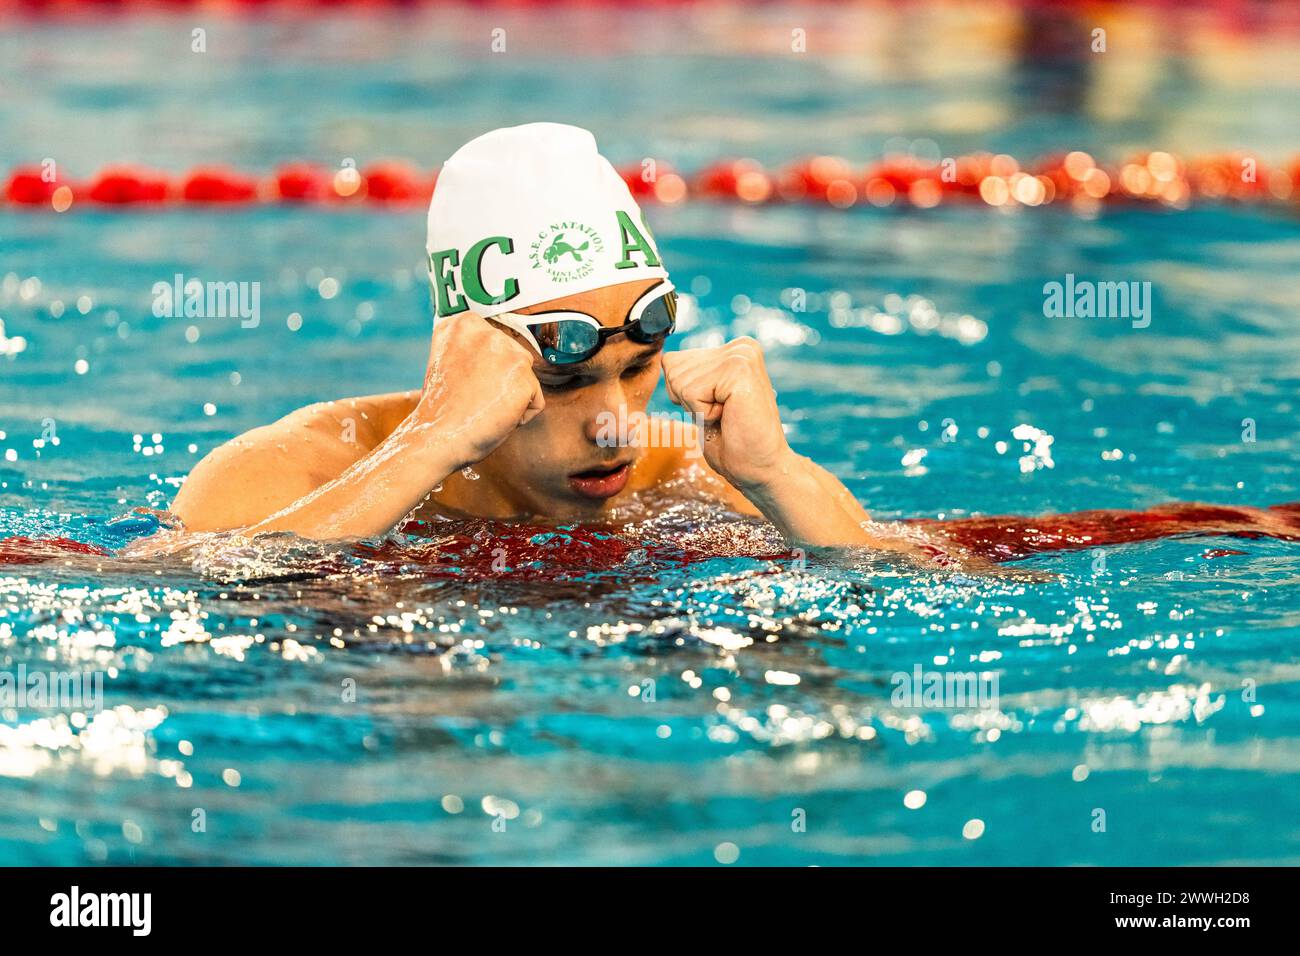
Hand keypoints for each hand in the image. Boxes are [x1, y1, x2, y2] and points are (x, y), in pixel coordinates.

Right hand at [413, 312, 544, 466]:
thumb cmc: (440, 408)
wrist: (436, 437)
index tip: (461, 385)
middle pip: (514, 361)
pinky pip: (535, 403)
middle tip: (472, 400)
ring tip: (482, 408)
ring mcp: (509, 353)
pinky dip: (519, 419)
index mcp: (465, 323)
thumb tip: (497, 355)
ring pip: (526, 381)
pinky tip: (494, 419)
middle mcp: (489, 331)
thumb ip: (472, 349)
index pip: (495, 348)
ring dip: (510, 399)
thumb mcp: (447, 361)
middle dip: (500, 385)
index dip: (481, 374)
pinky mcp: (523, 379)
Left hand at [661, 336, 792, 489]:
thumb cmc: (733, 443)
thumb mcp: (702, 402)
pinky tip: (731, 417)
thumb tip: (666, 359)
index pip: (672, 362)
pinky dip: (703, 414)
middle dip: (689, 401)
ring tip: (728, 417)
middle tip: (723, 416)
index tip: (717, 409)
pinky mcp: (739, 370)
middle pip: (672, 368)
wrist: (762, 469)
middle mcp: (740, 346)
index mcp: (734, 350)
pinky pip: (690, 392)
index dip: (684, 396)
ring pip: (679, 380)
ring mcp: (741, 355)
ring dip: (697, 409)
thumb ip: (690, 376)